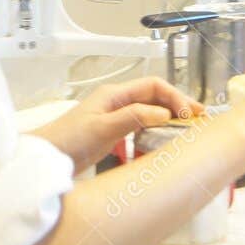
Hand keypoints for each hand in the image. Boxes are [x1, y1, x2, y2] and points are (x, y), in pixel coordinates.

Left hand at [27, 77, 203, 175]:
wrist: (46, 157)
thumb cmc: (68, 140)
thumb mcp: (102, 128)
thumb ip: (132, 118)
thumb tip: (164, 113)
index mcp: (114, 94)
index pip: (153, 86)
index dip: (175, 96)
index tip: (190, 113)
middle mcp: (116, 101)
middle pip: (154, 96)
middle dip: (178, 104)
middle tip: (199, 119)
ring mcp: (114, 116)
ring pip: (149, 111)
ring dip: (169, 116)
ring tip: (187, 128)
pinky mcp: (112, 132)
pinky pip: (141, 125)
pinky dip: (156, 129)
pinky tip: (164, 139)